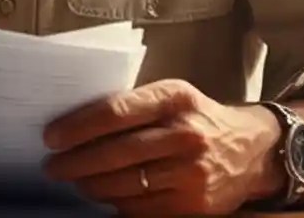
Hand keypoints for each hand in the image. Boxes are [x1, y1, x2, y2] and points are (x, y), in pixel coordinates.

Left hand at [43, 79, 283, 215]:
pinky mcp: (193, 204)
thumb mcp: (172, 96)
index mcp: (174, 98)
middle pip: (116, 153)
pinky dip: (115, 203)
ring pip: (124, 184)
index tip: (52, 137)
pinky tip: (103, 195)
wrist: (251, 150)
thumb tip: (76, 121)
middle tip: (53, 166)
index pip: (116, 111)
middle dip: (76, 162)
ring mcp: (191, 172)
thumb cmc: (198, 118)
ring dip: (91, 185)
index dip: (78, 127)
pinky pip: (140, 208)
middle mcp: (185, 135)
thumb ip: (133, 105)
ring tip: (75, 180)